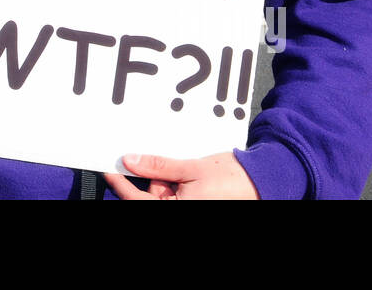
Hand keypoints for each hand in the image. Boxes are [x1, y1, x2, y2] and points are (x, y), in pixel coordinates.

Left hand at [103, 152, 259, 199]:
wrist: (261, 182)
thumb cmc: (232, 179)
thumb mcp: (191, 168)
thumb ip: (159, 167)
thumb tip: (131, 161)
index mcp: (179, 209)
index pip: (137, 202)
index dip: (121, 186)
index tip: (109, 171)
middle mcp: (182, 210)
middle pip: (150, 197)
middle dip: (153, 179)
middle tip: (167, 165)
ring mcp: (187, 206)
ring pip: (162, 193)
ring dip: (165, 179)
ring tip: (186, 169)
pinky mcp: (193, 203)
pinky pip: (174, 194)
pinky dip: (174, 182)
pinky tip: (185, 174)